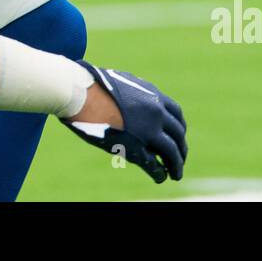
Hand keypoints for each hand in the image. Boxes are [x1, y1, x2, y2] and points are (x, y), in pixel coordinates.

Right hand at [61, 61, 186, 183]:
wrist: (80, 92)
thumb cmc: (93, 85)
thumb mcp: (121, 83)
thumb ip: (133, 92)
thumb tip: (134, 95)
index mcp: (152, 96)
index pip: (176, 114)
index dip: (179, 127)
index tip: (178, 136)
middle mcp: (155, 113)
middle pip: (178, 135)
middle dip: (181, 148)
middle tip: (180, 157)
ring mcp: (147, 131)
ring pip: (171, 152)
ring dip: (176, 165)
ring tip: (175, 173)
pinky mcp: (134, 147)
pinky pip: (153, 164)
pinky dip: (159, 173)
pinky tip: (160, 178)